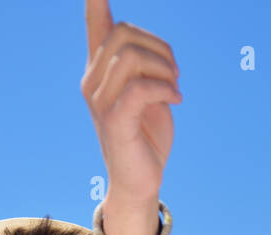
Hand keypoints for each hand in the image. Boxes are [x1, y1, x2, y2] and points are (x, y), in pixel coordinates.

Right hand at [81, 0, 181, 234]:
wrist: (140, 181)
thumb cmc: (145, 137)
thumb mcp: (148, 94)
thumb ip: (145, 68)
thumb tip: (153, 46)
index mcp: (101, 70)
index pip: (96, 23)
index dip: (96, 0)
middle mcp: (93, 81)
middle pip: (124, 34)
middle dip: (160, 48)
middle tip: (176, 74)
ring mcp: (100, 101)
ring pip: (130, 57)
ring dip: (164, 68)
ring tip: (175, 87)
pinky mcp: (114, 121)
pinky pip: (140, 87)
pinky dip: (166, 89)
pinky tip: (176, 100)